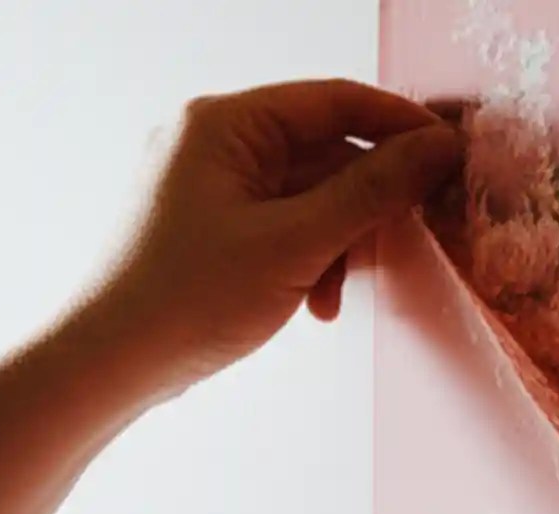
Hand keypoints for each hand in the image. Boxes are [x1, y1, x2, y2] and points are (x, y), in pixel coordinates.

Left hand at [85, 78, 463, 391]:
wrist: (108, 367)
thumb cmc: (186, 299)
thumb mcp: (295, 242)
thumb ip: (373, 190)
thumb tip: (438, 148)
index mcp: (224, 123)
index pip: (335, 100)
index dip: (400, 125)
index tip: (451, 156)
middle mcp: (215, 142)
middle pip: (326, 154)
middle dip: (365, 206)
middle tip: (403, 243)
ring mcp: (211, 186)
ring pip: (311, 197)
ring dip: (340, 244)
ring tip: (338, 292)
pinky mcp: (212, 226)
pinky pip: (285, 225)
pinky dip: (311, 260)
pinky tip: (316, 305)